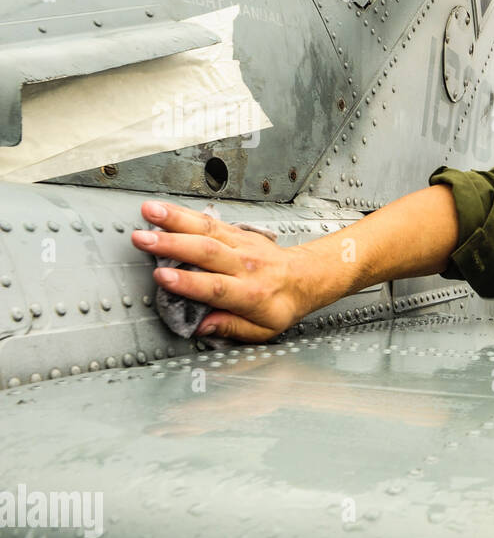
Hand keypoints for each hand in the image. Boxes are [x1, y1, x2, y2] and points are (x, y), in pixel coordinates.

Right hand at [131, 200, 316, 343]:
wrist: (305, 278)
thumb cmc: (281, 305)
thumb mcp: (263, 330)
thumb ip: (231, 328)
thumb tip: (201, 327)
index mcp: (250, 294)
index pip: (215, 287)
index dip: (188, 282)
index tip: (162, 277)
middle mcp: (245, 265)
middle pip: (206, 252)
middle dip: (172, 244)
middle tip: (143, 239)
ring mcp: (242, 245)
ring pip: (207, 229)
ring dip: (175, 219)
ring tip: (149, 211)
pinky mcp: (238, 233)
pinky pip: (209, 221)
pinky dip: (184, 213)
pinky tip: (163, 208)